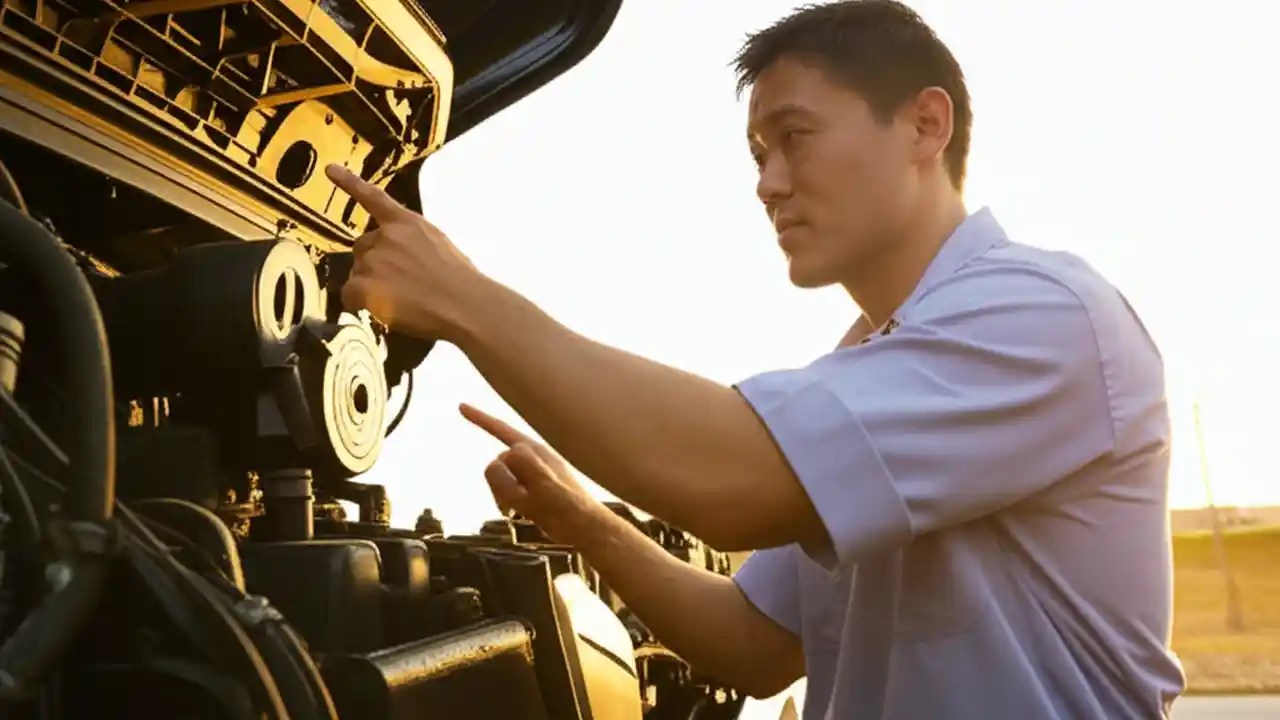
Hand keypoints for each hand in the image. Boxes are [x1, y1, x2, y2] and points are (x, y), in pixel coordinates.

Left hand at [325, 164, 481, 339]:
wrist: (463, 303)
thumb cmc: (462, 280)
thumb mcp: (440, 246)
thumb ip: (416, 243)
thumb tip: (407, 259)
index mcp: (408, 223)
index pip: (374, 198)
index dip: (350, 182)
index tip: (330, 169)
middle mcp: (386, 236)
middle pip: (362, 246)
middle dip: (373, 262)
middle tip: (397, 283)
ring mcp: (374, 260)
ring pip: (357, 272)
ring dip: (370, 284)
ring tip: (400, 300)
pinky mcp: (364, 285)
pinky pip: (349, 295)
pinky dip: (359, 304)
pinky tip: (380, 310)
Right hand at [460, 403, 608, 545]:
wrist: (586, 527)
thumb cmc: (563, 508)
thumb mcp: (536, 487)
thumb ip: (515, 468)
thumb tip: (500, 456)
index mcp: (534, 452)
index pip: (501, 429)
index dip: (480, 418)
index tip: (460, 406)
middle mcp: (534, 456)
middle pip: (498, 460)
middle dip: (496, 483)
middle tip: (512, 507)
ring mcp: (536, 470)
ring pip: (502, 476)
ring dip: (503, 494)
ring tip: (520, 513)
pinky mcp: (537, 485)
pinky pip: (511, 487)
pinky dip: (509, 500)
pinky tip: (521, 515)